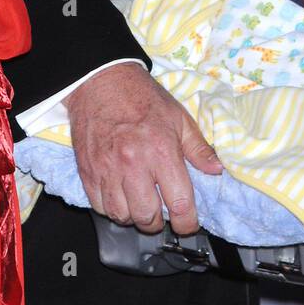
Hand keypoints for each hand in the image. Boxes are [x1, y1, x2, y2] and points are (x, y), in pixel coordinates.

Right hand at [65, 62, 222, 235]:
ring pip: (121, 215)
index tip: (187, 223)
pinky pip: (98, 205)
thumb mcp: (178, 117)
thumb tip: (216, 170)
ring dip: (133, 216)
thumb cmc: (141, 97)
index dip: (187, 223)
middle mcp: (133, 164)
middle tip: (160, 213)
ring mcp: (107, 169)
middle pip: (147, 217)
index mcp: (161, 151)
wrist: (100, 81)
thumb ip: (198, 147)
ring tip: (138, 204)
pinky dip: (110, 208)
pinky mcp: (87, 170)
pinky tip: (119, 196)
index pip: (179, 205)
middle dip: (158, 222)